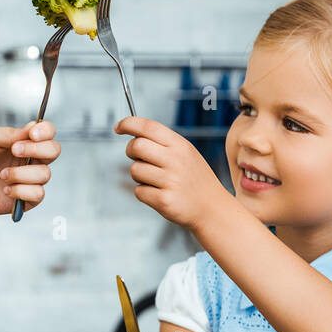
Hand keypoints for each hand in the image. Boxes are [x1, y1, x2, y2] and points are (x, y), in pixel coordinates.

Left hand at [0, 120, 60, 220]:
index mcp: (24, 142)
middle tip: (14, 150)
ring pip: (45, 174)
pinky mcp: (28, 199)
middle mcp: (31, 159)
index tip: (32, 134)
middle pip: (54, 150)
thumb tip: (32, 129)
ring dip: (21, 173)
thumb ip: (11, 132)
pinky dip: (20, 190)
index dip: (46, 131)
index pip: (48, 132)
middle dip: (37, 150)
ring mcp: (31, 180)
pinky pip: (37, 193)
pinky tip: (5, 189)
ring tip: (2, 174)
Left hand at [115, 116, 232, 231]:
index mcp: (180, 145)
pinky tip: (159, 194)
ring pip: (134, 170)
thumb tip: (132, 133)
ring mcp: (171, 181)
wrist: (212, 208)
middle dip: (130, 151)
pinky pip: (139, 191)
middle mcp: (176, 160)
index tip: (119, 127)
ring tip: (156, 181)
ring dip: (139, 176)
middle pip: (136, 146)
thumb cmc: (194, 179)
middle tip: (139, 158)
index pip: (149, 127)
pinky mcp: (165, 200)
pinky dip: (144, 193)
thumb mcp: (187, 153)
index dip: (129, 123)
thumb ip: (163, 143)